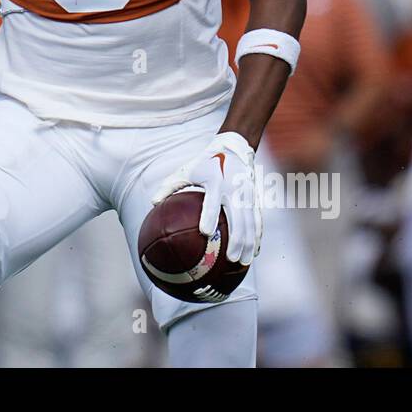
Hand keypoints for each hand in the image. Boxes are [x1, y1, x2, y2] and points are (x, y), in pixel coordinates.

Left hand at [151, 131, 262, 264]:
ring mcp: (247, 195)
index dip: (209, 216)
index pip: (212, 202)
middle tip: (229, 259)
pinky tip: (254, 252)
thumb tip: (153, 203)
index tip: (205, 232)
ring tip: (243, 263)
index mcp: (215, 181)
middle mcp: (234, 189)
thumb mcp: (186, 170)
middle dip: (236, 239)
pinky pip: (258, 220)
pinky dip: (257, 236)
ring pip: (251, 223)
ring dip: (249, 243)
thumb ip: (169, 186)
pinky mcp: (255, 198)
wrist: (234, 148)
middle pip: (238, 218)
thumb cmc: (205, 163)